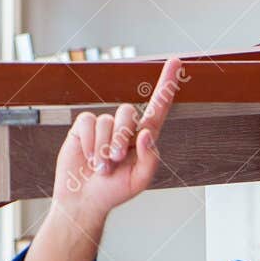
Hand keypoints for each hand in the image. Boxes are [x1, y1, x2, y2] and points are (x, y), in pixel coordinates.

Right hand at [52, 55, 183, 222]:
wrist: (84, 199)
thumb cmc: (114, 191)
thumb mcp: (139, 180)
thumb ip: (149, 157)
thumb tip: (147, 132)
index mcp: (143, 139)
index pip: (158, 107)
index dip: (166, 85)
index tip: (176, 61)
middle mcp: (124, 128)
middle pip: (127, 114)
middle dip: (120, 138)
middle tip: (113, 161)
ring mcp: (103, 126)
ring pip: (106, 121)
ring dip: (102, 147)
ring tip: (101, 167)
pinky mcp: (83, 127)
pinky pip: (87, 122)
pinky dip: (88, 142)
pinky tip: (87, 157)